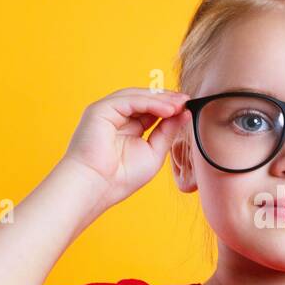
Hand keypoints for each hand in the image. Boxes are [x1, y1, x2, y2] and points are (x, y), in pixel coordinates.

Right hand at [60, 88, 189, 208]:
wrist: (96, 187)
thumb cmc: (120, 178)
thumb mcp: (153, 153)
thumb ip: (167, 132)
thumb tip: (183, 114)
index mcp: (127, 128)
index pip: (150, 110)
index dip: (169, 107)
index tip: (188, 106)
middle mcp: (116, 117)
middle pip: (144, 99)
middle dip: (166, 99)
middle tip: (187, 100)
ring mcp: (107, 112)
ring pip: (137, 97)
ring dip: (160, 99)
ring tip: (180, 104)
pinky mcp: (100, 110)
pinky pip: (129, 100)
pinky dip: (150, 103)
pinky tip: (168, 109)